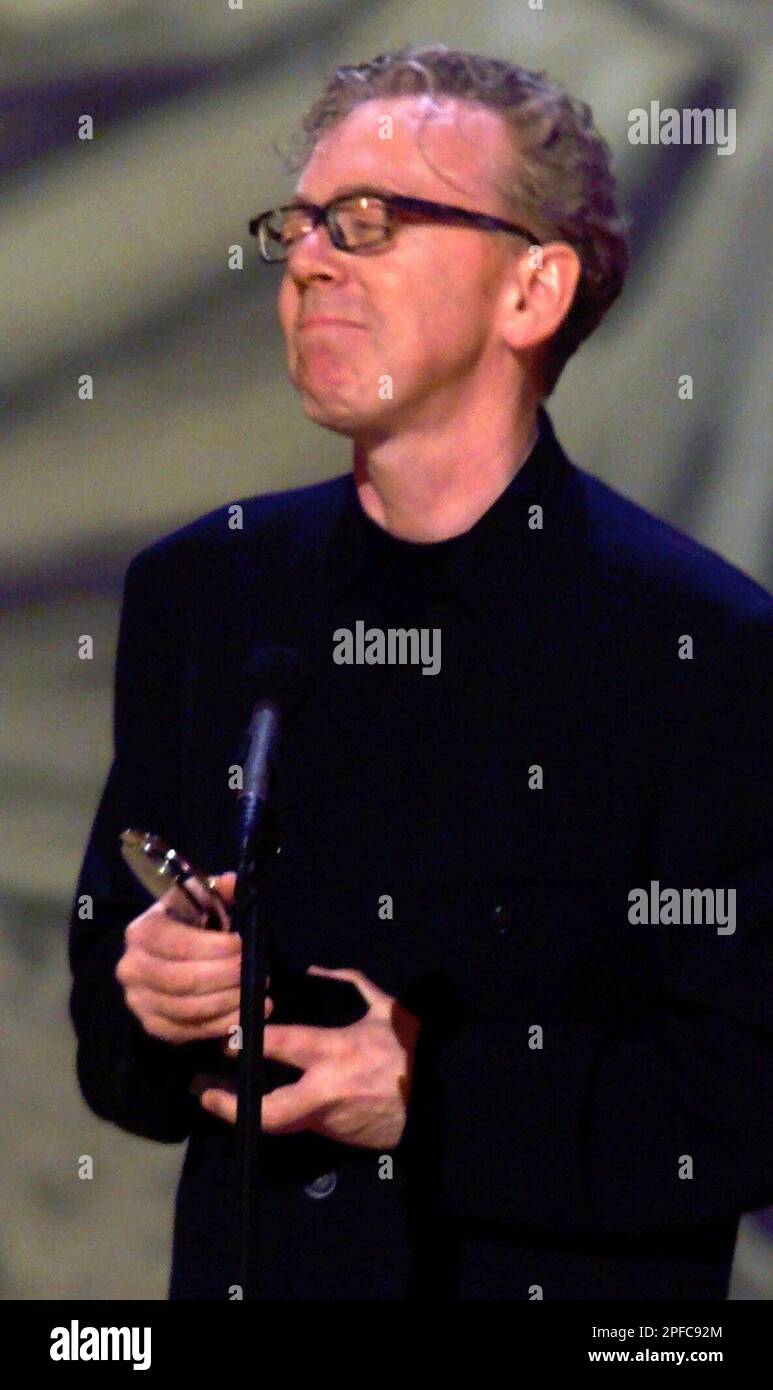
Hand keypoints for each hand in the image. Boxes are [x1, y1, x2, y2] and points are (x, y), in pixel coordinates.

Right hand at [116, 871, 253, 1043]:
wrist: (168, 955)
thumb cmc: (189, 924)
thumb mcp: (201, 900)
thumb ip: (218, 890)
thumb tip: (233, 883)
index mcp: (141, 932)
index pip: (177, 944)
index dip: (213, 948)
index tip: (242, 945)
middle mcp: (131, 968)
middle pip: (183, 981)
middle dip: (226, 977)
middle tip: (258, 972)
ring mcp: (138, 1001)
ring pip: (188, 1010)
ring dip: (228, 1003)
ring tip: (258, 992)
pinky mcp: (153, 1026)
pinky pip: (188, 1032)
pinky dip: (221, 1025)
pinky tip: (245, 1014)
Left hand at [191, 966, 420, 1150]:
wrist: (440, 1104)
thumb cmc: (412, 1050)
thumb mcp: (386, 1009)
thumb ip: (350, 984)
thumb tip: (314, 972)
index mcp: (336, 1052)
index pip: (282, 1046)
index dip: (246, 1042)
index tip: (222, 1036)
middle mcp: (326, 1091)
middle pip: (269, 1111)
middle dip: (230, 1106)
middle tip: (202, 1091)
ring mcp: (328, 1119)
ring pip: (275, 1124)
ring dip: (243, 1114)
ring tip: (213, 1099)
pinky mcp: (334, 1136)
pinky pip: (295, 1124)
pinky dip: (271, 1114)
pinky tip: (250, 1104)